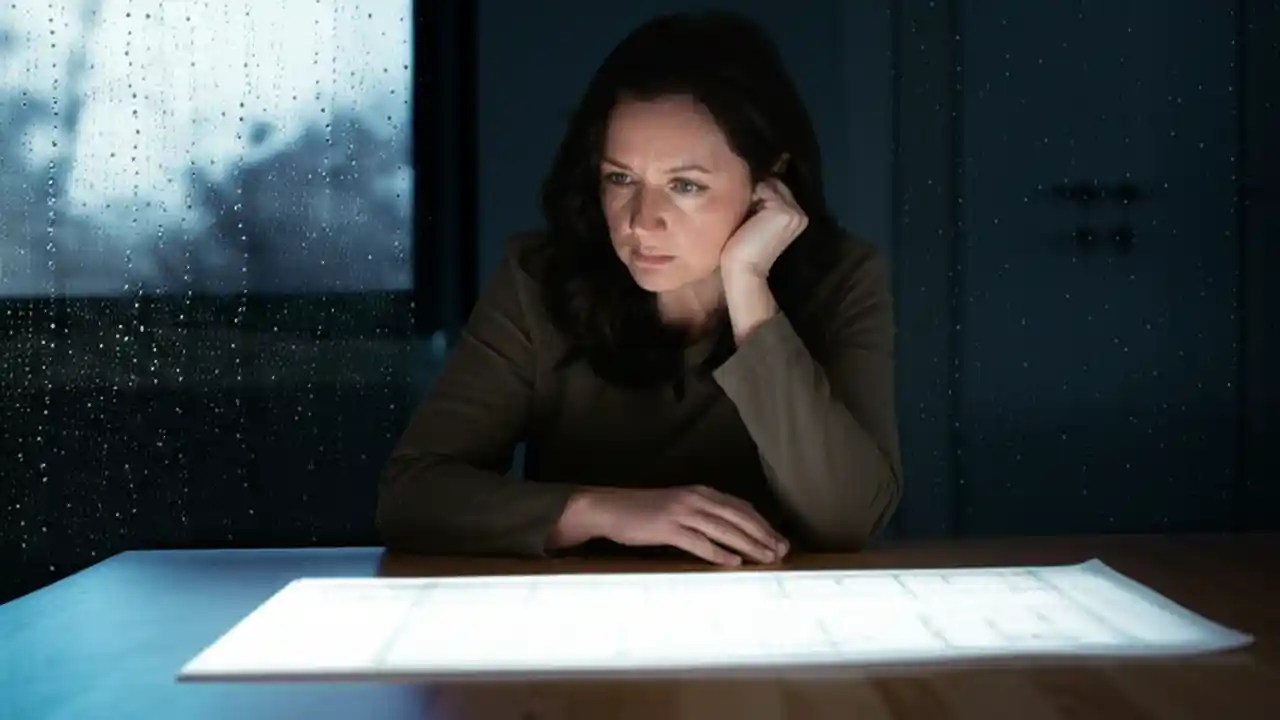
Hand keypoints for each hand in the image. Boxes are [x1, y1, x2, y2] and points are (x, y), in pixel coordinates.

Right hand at [576, 485, 789, 566]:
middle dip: (763, 535)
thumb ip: (701, 514)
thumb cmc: (642, 511)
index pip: (740, 508)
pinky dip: (719, 552)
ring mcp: (682, 512)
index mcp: (700, 492)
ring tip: (766, 558)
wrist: (608, 508)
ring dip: (749, 545)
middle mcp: (696, 498)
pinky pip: (699, 542)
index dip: (762, 524)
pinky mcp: (668, 528)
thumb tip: (727, 532)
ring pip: (725, 529)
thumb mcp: (677, 506)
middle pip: (739, 517)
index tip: (778, 539)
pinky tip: (734, 562)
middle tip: (781, 551)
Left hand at [719, 176, 807, 279]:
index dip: (760, 194)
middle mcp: (800, 212)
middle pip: (774, 183)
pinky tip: (749, 218)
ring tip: (748, 217)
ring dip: (754, 194)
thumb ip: (764, 203)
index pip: (777, 188)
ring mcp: (794, 210)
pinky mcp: (785, 210)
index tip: (749, 211)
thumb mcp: (758, 220)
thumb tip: (755, 181)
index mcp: (796, 216)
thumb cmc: (744, 247)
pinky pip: (763, 187)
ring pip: (768, 184)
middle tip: (747, 215)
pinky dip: (752, 198)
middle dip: (758, 192)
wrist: (744, 267)